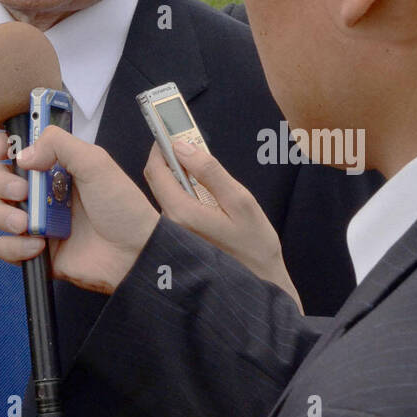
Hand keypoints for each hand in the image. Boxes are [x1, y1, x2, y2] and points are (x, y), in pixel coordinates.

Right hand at [0, 125, 158, 292]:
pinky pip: (4, 247)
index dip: (3, 146)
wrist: (134, 253)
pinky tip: (38, 245)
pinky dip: (14, 246)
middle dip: (1, 182)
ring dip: (3, 215)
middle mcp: (41, 192)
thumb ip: (60, 144)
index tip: (4, 149)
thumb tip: (23, 154)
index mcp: (54, 167)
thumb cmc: (123, 207)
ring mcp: (36, 221)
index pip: (17, 150)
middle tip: (23, 191)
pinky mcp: (35, 251)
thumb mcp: (96, 162)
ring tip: (27, 223)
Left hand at [146, 137, 303, 311]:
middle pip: (158, 180)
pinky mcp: (178, 236)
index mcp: (180, 213)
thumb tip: (183, 146)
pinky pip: (174, 205)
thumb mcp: (240, 202)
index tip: (172, 131)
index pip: (156, 170)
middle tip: (191, 144)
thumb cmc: (254, 245)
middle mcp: (168, 224)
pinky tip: (205, 192)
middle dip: (170, 157)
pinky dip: (184, 190)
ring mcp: (172, 232)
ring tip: (202, 167)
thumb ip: (210, 172)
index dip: (162, 146)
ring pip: (166, 192)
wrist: (260, 286)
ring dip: (179, 174)